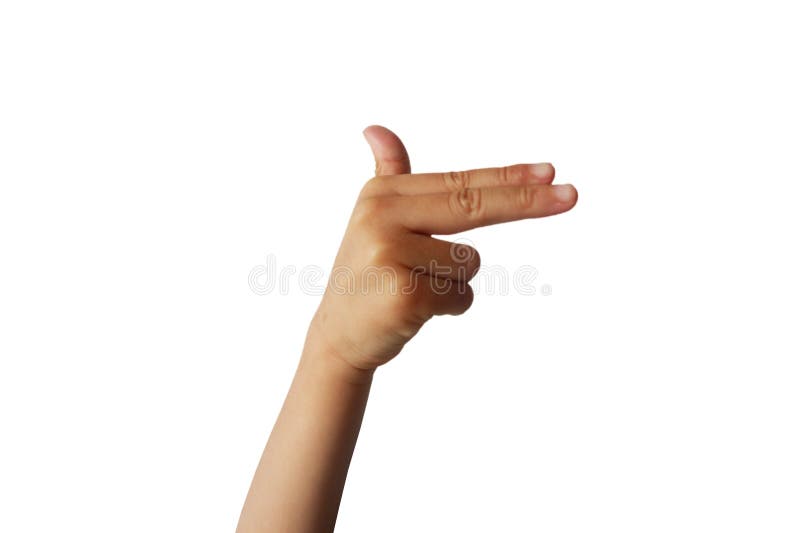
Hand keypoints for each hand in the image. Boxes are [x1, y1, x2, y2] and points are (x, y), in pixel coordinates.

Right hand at [309, 125, 577, 371]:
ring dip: (453, 281)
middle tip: (573, 195)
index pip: (457, 182)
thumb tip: (376, 129)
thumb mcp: (374, 219)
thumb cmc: (367, 274)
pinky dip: (448, 307)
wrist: (338, 335)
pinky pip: (461, 296)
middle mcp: (382, 218)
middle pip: (472, 205)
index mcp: (382, 196)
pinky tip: (413, 310)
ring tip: (414, 287)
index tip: (550, 173)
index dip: (507, 178)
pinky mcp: (405, 294)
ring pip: (469, 262)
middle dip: (528, 202)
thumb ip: (389, 175)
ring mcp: (391, 255)